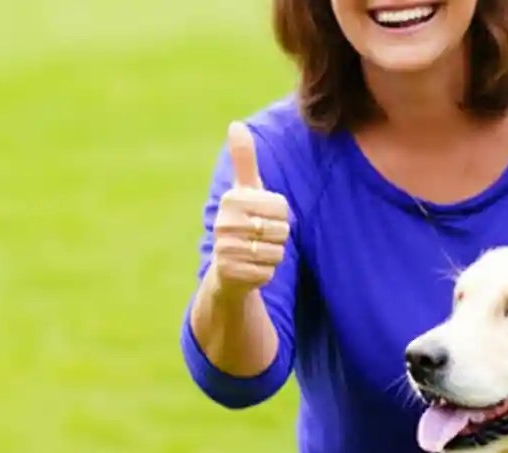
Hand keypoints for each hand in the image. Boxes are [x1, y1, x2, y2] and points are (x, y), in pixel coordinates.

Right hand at [208, 121, 290, 295]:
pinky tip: (251, 268)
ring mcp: (226, 249)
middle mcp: (225, 223)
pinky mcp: (232, 273)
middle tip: (259, 238)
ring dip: (273, 254)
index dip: (281, 215)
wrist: (226, 268)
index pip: (282, 207)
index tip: (263, 217)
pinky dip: (266, 271)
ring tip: (255, 252)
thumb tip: (235, 124)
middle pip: (281, 229)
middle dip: (278, 236)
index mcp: (232, 200)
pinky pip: (269, 270)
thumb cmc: (242, 222)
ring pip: (277, 251)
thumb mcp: (244, 190)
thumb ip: (243, 159)